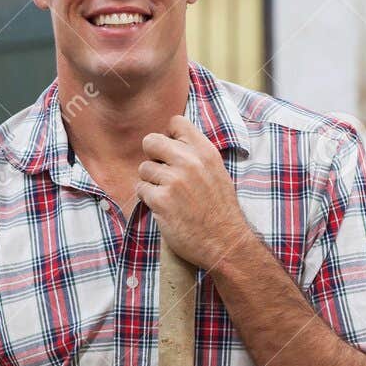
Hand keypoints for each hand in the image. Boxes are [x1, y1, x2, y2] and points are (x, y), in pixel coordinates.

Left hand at [136, 115, 253, 269]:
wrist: (225, 242)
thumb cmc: (220, 210)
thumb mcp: (217, 173)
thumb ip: (197, 155)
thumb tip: (172, 141)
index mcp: (205, 152)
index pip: (176, 122)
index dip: (168, 135)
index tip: (171, 150)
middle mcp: (190, 162)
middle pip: (151, 140)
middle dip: (152, 155)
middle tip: (161, 172)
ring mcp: (174, 181)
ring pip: (144, 168)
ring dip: (151, 181)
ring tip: (167, 195)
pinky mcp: (161, 200)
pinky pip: (141, 189)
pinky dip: (148, 198)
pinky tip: (163, 207)